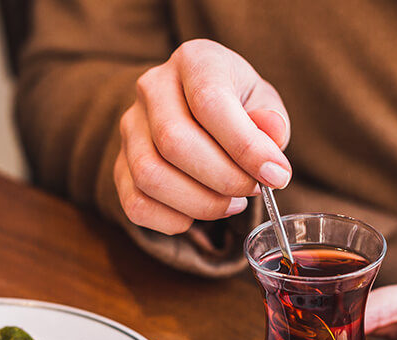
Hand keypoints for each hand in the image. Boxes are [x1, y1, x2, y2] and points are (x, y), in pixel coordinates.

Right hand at [114, 39, 291, 234]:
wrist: (195, 110)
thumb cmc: (236, 106)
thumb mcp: (262, 102)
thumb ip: (270, 121)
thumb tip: (272, 135)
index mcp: (193, 61)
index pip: (210, 103)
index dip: (246, 147)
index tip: (276, 176)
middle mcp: (152, 88)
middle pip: (174, 142)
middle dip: (223, 179)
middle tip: (252, 191)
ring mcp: (130, 128)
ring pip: (151, 176)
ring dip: (200, 203)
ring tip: (231, 203)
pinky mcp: (120, 166)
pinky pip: (136, 205)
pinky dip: (173, 220)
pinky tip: (198, 213)